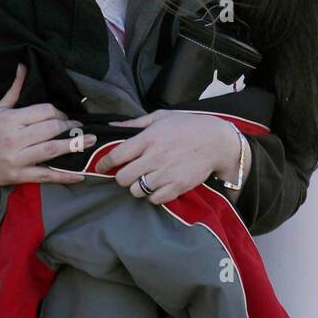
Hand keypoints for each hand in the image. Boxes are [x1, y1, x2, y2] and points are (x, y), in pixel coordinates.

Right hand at [0, 64, 96, 189]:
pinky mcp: (17, 176)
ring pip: (51, 151)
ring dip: (74, 146)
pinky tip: (80, 175)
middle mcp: (14, 138)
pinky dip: (64, 176)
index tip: (64, 116)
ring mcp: (16, 159)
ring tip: (91, 142)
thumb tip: (23, 66)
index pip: (43, 111)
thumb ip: (14, 89)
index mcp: (10, 119)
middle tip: (81, 128)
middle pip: (50, 130)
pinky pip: (45, 176)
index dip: (58, 113)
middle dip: (69, 127)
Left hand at [95, 110, 234, 204]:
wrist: (216, 141)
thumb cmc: (187, 126)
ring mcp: (166, 174)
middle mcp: (155, 158)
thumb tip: (112, 126)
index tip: (101, 166)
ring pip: (136, 191)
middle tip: (128, 173)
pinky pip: (154, 200)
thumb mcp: (160, 117)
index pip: (117, 156)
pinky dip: (152, 195)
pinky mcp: (178, 186)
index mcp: (148, 139)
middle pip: (123, 178)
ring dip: (137, 187)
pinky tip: (157, 186)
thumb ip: (134, 123)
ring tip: (144, 179)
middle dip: (121, 177)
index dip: (104, 163)